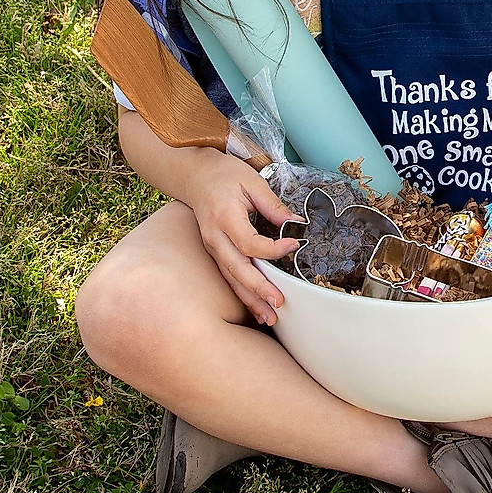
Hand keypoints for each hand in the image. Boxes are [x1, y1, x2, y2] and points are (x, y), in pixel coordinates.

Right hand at [184, 150, 301, 326]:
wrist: (196, 176)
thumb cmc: (224, 175)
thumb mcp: (252, 181)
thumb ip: (273, 204)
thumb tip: (295, 221)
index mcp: (224, 216)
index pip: (249, 242)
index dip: (273, 249)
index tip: (294, 244)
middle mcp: (215, 236)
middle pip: (237, 268)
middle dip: (258, 288)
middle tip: (279, 302)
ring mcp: (212, 247)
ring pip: (231, 278)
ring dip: (250, 299)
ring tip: (270, 316)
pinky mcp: (214, 252)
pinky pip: (228, 276)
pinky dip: (242, 294)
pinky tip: (256, 308)